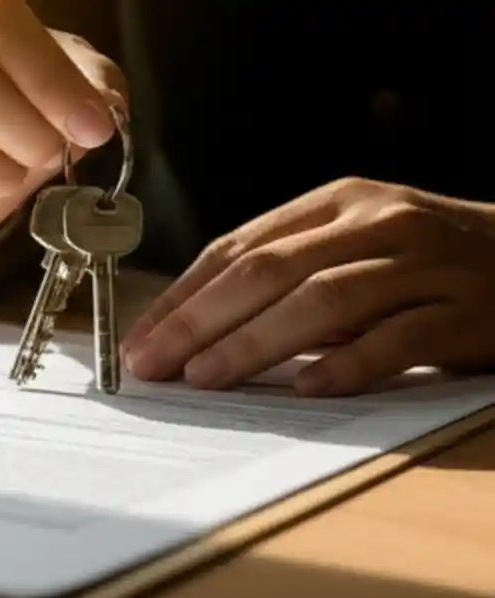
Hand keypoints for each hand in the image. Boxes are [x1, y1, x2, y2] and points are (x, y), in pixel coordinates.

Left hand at [122, 177, 494, 395]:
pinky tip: (306, 388)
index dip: (184, 295)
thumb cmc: (424, 262)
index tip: (140, 337)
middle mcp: (377, 224)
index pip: (240, 246)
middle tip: (153, 363)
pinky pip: (397, 340)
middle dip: (200, 320)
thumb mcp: (353, 248)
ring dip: (254, 342)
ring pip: (324, 301)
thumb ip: (287, 278)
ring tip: (205, 377)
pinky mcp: (466, 313)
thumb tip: (194, 331)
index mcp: (338, 203)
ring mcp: (424, 265)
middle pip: (270, 270)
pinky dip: (347, 364)